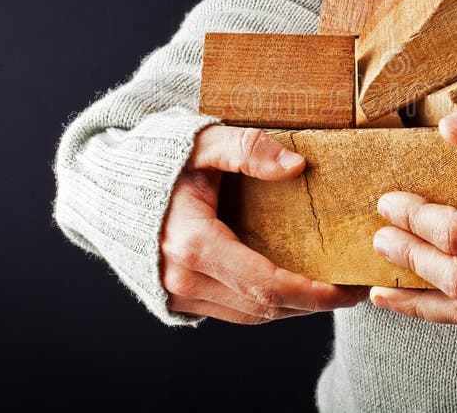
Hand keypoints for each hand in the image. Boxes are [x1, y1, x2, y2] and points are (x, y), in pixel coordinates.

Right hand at [161, 125, 366, 323]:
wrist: (106, 183)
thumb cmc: (157, 159)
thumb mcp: (204, 142)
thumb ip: (249, 149)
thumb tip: (297, 167)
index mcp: (192, 243)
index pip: (266, 284)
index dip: (312, 293)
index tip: (347, 289)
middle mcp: (182, 278)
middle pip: (262, 306)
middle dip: (311, 304)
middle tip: (351, 290)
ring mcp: (176, 292)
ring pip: (248, 315)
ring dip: (291, 308)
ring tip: (329, 291)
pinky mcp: (175, 298)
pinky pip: (231, 310)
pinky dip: (265, 304)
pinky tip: (291, 289)